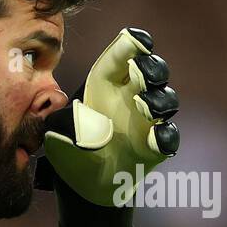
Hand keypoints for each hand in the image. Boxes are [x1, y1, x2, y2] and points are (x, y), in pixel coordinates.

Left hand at [34, 27, 179, 206]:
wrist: (83, 185)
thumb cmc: (70, 149)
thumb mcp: (57, 131)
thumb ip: (69, 122)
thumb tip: (89, 125)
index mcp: (105, 82)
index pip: (120, 56)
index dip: (131, 45)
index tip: (137, 41)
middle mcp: (130, 95)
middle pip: (152, 70)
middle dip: (152, 68)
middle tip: (141, 73)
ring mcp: (146, 120)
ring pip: (166, 99)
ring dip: (158, 100)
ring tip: (143, 106)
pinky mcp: (155, 146)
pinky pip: (169, 136)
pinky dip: (165, 136)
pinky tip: (156, 138)